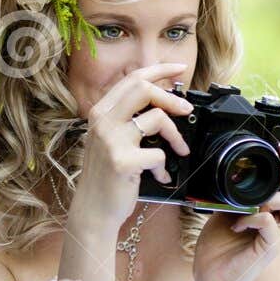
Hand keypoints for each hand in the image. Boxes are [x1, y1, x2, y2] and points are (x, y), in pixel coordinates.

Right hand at [69, 65, 193, 233]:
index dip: (159, 69)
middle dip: (172, 96)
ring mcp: (111, 141)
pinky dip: (164, 168)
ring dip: (176, 136)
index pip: (132, 79)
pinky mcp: (122, 161)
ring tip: (180, 150)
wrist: (93, 211)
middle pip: (143, 89)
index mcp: (100, 113)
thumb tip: (159, 99)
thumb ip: (126, 118)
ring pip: (157, 118)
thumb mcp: (109, 140)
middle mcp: (102, 122)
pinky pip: (158, 155)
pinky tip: (159, 177)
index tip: (179, 69)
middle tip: (186, 109)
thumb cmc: (106, 177)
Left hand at [191, 134, 279, 280]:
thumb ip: (236, 191)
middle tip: (279, 159)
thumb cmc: (219, 246)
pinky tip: (240, 221)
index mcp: (275, 210)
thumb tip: (233, 166)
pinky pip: (271, 225)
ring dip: (276, 193)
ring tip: (257, 195)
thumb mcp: (226, 209)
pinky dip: (256, 216)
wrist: (211, 278)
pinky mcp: (267, 250)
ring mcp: (277, 236)